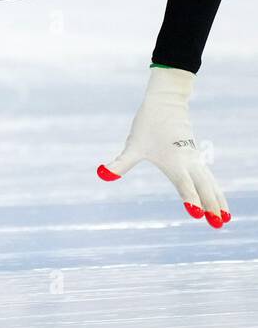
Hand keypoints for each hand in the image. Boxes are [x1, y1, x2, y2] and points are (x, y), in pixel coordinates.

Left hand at [99, 66, 230, 227]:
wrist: (166, 102)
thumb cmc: (148, 124)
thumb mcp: (132, 146)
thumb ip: (120, 163)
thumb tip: (101, 174)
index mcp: (175, 162)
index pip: (185, 185)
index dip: (191, 200)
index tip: (197, 214)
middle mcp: (189, 162)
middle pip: (204, 188)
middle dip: (212, 206)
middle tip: (218, 225)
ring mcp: (195, 159)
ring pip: (210, 183)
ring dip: (218, 200)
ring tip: (226, 219)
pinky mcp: (197, 157)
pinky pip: (210, 178)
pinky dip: (217, 190)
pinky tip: (220, 202)